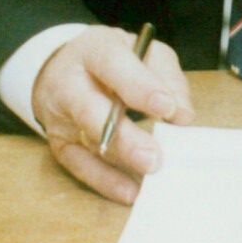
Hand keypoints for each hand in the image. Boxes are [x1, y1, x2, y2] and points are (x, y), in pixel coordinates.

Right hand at [32, 25, 193, 203]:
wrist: (64, 69)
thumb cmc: (114, 61)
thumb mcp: (143, 50)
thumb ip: (165, 75)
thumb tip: (181, 114)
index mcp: (94, 50)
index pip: (113, 64)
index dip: (139, 86)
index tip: (167, 108)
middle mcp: (70, 83)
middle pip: (91, 110)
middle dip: (124, 136)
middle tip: (155, 157)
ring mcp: (61, 117)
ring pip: (88, 142)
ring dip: (121, 162)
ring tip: (150, 173)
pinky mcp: (60, 144)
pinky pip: (81, 167)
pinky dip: (106, 182)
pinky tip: (130, 191)